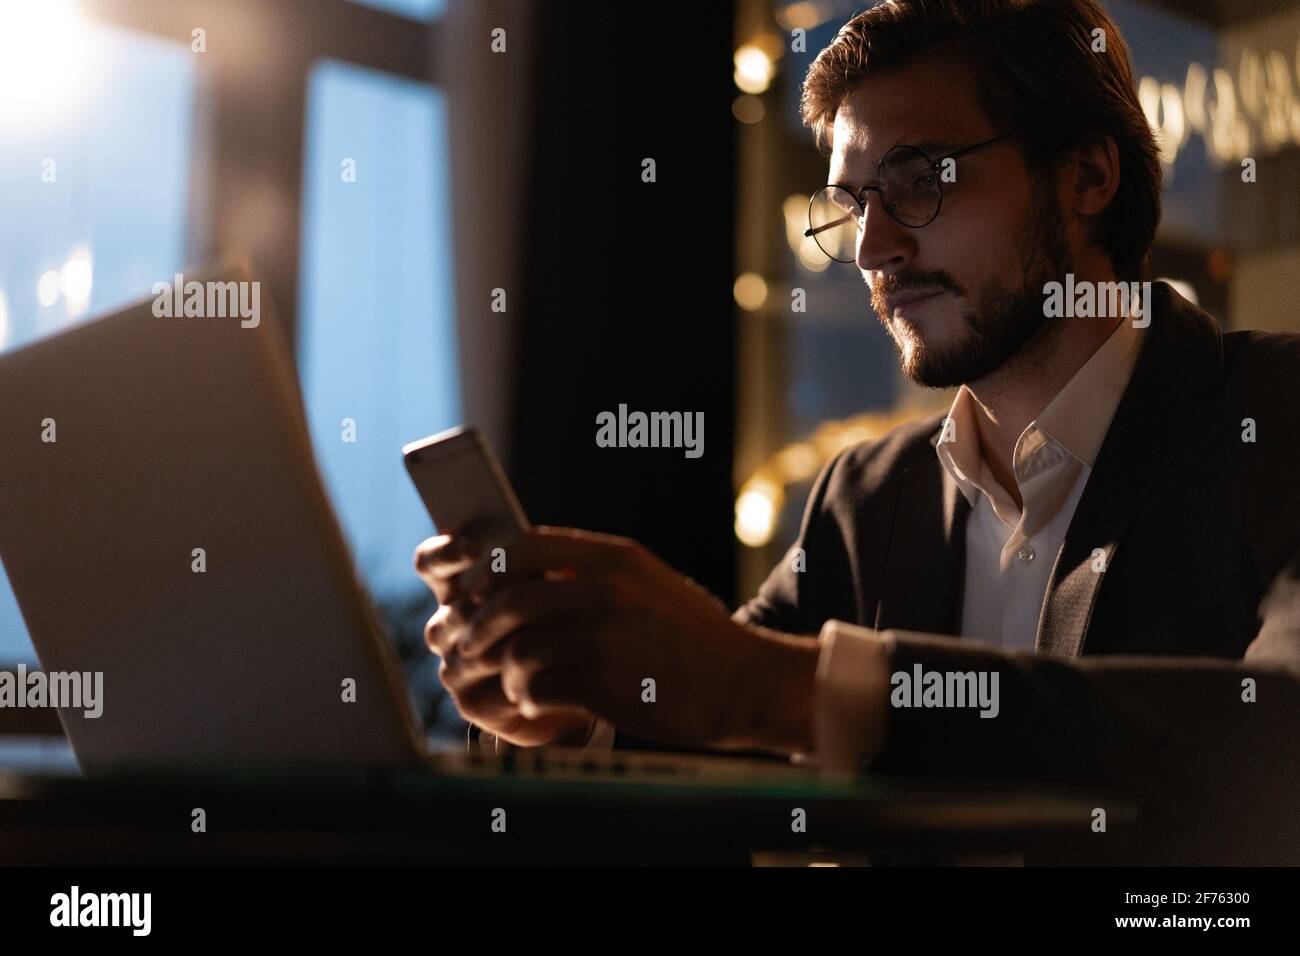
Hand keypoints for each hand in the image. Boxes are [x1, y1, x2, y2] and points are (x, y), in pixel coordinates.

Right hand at [414, 528, 597, 747]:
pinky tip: (553, 667)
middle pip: (458, 611)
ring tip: (558, 633)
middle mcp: (446, 628)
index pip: (430, 563)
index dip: (446, 553)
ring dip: (519, 641)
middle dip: (504, 605)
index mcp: (456, 590)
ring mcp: (453, 666)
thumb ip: (534, 567)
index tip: (475, 547)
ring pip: (476, 649)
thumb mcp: (550, 585)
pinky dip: (526, 673)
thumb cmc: (559, 619)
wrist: (572, 680)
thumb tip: (538, 558)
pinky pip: (492, 683)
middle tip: (545, 598)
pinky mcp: (469, 702)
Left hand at [447, 526, 819, 753]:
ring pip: (520, 648)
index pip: (527, 546)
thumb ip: (595, 574)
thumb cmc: (691, 636)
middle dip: (480, 626)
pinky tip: (537, 705)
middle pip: (512, 599)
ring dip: (505, 671)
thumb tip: (530, 576)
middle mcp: (609, 592)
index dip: (489, 569)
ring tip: (513, 683)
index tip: (475, 591)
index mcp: (616, 558)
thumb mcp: (648, 583)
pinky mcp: (607, 686)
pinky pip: (538, 689)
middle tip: (471, 646)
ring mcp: (608, 639)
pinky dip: (526, 700)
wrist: (744, 682)